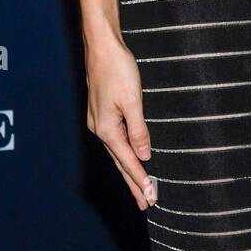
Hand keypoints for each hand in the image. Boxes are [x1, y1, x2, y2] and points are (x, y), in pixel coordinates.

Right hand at [84, 33, 155, 209]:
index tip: (151, 198)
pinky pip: (115, 140)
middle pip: (120, 162)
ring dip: (129, 170)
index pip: (128, 161)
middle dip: (133, 183)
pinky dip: (124, 154)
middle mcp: (100, 129)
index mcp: (107, 129)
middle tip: (146, 203)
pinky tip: (129, 157)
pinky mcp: (102, 113)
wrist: (101, 47)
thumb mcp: (133, 100)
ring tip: (139, 188)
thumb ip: (138, 129)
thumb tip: (144, 154)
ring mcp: (99, 122)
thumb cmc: (117, 69)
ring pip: (117, 153)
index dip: (141, 180)